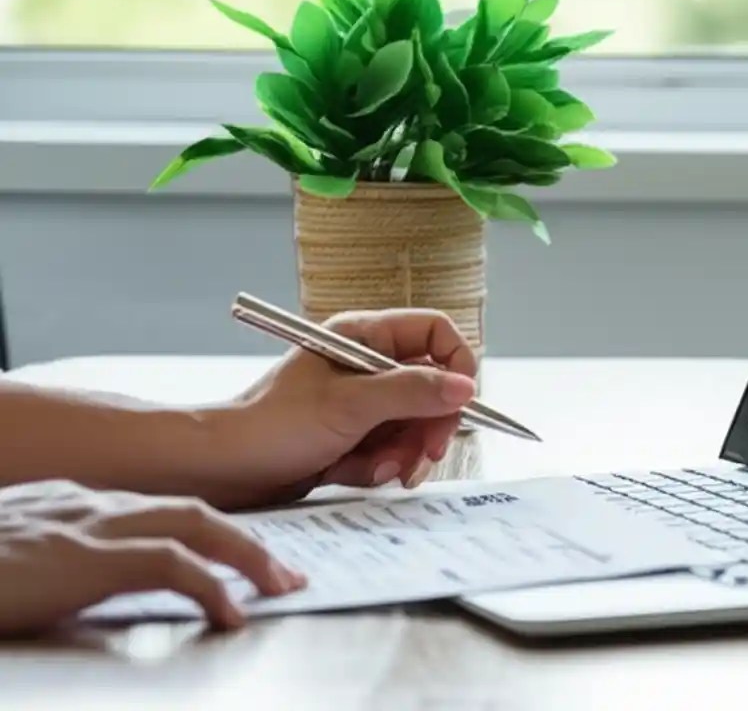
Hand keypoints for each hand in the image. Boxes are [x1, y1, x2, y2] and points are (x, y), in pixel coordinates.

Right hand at [0, 480, 304, 636]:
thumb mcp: (18, 566)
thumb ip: (60, 567)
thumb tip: (89, 587)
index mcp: (72, 506)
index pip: (161, 510)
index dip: (213, 534)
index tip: (247, 559)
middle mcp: (86, 506)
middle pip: (192, 510)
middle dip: (248, 541)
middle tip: (286, 573)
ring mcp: (84, 527)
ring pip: (194, 525)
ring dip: (247, 556)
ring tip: (281, 587)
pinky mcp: (81, 559)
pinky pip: (168, 564)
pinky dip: (209, 585)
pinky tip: (230, 615)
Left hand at [205, 309, 477, 509]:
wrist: (222, 470)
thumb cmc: (273, 426)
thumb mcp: (349, 406)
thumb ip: (411, 393)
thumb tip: (466, 387)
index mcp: (363, 337)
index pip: (435, 333)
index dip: (457, 363)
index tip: (461, 402)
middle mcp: (366, 366)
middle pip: (432, 387)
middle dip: (432, 424)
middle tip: (427, 454)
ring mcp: (361, 403)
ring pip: (415, 424)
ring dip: (405, 453)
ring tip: (379, 470)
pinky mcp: (352, 437)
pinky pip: (391, 449)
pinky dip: (381, 466)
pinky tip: (357, 473)